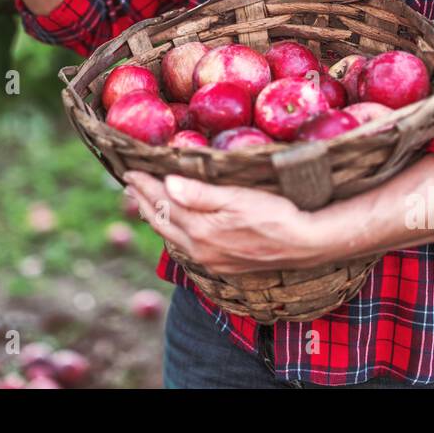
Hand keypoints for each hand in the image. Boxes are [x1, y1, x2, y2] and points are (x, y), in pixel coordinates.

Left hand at [122, 170, 320, 273]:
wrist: (305, 244)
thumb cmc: (276, 214)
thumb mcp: (238, 198)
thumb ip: (201, 193)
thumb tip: (167, 183)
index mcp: (199, 229)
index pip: (162, 201)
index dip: (144, 184)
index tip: (129, 169)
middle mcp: (199, 247)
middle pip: (160, 220)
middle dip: (142, 200)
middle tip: (128, 183)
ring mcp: (209, 258)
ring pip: (171, 235)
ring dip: (155, 215)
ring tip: (143, 200)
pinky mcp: (221, 262)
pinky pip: (186, 245)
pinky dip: (173, 229)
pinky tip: (175, 223)